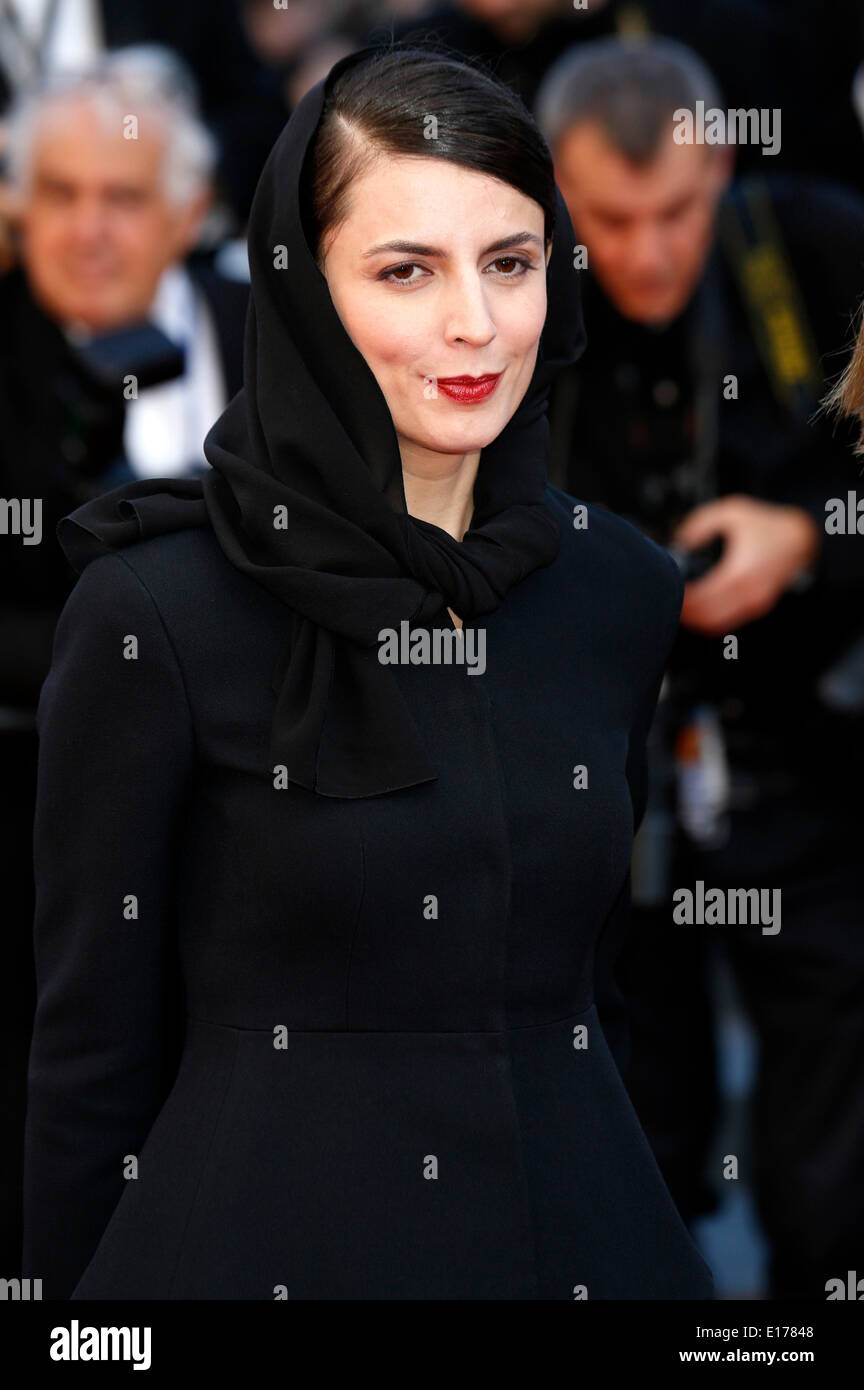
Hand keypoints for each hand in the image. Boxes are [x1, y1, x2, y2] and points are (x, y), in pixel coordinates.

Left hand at [672, 494, 820, 635]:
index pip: (701, 599)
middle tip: (667, 600)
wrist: (801, 538)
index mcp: (740, 573)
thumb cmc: (768, 525)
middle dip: (683, 612)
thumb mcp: (732, 511)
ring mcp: (754, 604)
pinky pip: (727, 622)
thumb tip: (680, 541)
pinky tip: (697, 608)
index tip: (666, 589)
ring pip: (715, 625)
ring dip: (695, 620)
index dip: (680, 599)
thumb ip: (700, 524)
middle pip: (705, 618)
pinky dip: (709, 619)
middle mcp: (749, 594)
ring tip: (680, 605)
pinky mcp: (757, 608)